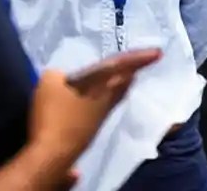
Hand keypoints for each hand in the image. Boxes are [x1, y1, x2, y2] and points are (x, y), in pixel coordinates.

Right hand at [28, 49, 161, 180]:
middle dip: (131, 72)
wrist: (52, 153)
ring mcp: (99, 118)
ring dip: (120, 86)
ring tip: (122, 78)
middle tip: (140, 64)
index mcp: (98, 84)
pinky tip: (96, 101)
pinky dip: (106, 98)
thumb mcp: (48, 82)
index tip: (158, 53)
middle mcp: (105, 100)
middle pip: (122, 83)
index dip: (139, 58)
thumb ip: (57, 75)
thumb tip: (60, 78)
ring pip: (116, 97)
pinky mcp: (91, 131)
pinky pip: (105, 107)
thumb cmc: (53, 114)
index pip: (121, 66)